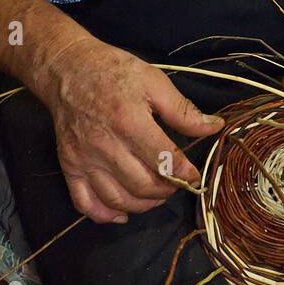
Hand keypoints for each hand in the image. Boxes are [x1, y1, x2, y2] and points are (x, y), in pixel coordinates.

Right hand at [37, 36, 224, 224]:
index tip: (194, 175)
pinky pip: (85, 203)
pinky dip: (106, 215)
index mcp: (129, 121)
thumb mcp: (153, 81)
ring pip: (118, 200)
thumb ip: (183, 110)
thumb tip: (215, 127)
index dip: (185, 174)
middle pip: (143, 186)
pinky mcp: (69, 166)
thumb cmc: (114, 72)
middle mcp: (105, 145)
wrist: (68, 69)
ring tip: (155, 194)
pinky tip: (123, 212)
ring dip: (143, 205)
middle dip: (166, 190)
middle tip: (174, 182)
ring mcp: (84, 158)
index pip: (164, 161)